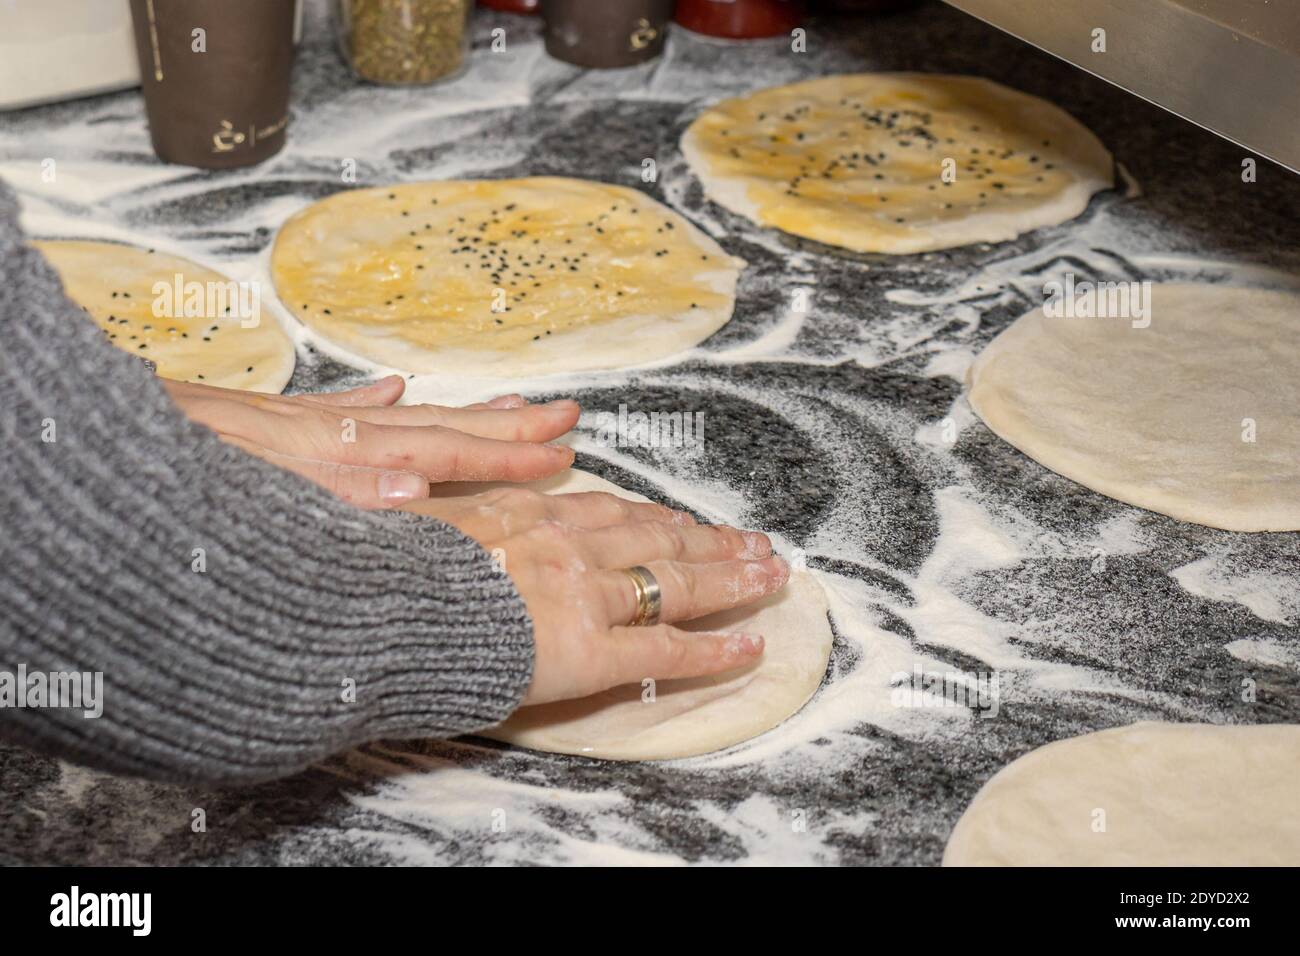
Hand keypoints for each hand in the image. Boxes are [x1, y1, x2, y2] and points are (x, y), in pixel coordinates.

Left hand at [164, 375, 578, 508]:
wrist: (114, 441)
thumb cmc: (183, 476)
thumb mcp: (264, 495)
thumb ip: (341, 494)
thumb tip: (418, 492)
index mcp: (340, 454)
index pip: (443, 456)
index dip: (504, 460)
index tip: (559, 456)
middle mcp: (336, 433)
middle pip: (439, 427)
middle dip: (506, 426)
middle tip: (565, 416)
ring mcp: (310, 425)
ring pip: (405, 417)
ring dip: (462, 414)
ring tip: (511, 403)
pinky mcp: (278, 424)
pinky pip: (346, 410)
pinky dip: (378, 404)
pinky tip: (398, 391)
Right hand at [404, 489, 788, 704]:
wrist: (377, 610)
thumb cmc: (387, 567)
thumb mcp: (417, 517)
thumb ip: (454, 504)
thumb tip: (430, 485)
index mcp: (530, 514)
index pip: (613, 512)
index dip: (658, 519)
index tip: (687, 523)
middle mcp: (569, 544)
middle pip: (659, 539)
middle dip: (713, 542)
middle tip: (755, 543)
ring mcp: (585, 595)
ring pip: (677, 583)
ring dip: (732, 578)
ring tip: (772, 575)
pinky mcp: (591, 650)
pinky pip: (665, 650)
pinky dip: (713, 649)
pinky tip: (750, 646)